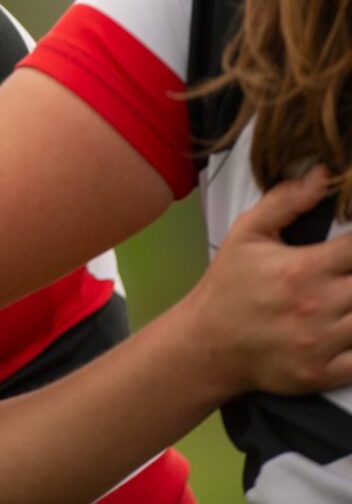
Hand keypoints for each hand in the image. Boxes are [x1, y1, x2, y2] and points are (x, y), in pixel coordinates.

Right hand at [186, 167, 351, 397]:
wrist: (208, 343)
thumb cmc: (229, 285)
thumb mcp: (246, 234)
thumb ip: (286, 201)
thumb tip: (323, 173)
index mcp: (302, 269)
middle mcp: (317, 305)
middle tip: (349, 272)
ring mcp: (322, 343)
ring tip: (348, 294)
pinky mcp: (324, 373)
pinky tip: (349, 325)